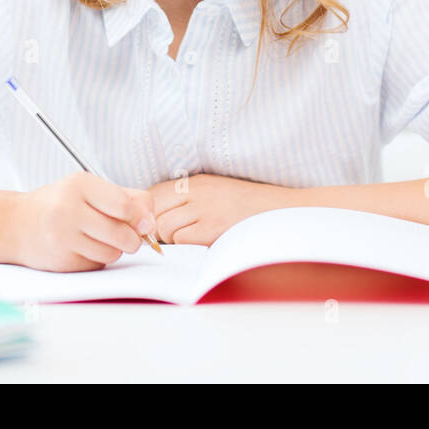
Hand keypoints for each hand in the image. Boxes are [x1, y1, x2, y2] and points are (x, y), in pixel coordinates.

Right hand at [11, 172, 155, 271]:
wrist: (17, 224)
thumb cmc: (59, 204)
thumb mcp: (90, 189)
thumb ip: (126, 198)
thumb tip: (150, 223)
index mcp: (79, 184)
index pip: (125, 206)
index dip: (141, 218)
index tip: (144, 222)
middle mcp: (68, 209)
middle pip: (122, 234)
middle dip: (133, 239)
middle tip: (128, 236)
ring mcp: (62, 237)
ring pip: (112, 254)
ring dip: (114, 250)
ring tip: (101, 239)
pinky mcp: (61, 261)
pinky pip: (97, 266)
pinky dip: (97, 259)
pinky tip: (83, 248)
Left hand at [145, 173, 293, 246]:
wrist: (280, 212)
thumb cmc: (246, 207)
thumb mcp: (214, 192)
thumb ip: (187, 199)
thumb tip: (155, 219)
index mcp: (195, 181)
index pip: (154, 193)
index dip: (148, 212)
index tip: (153, 225)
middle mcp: (197, 191)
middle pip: (154, 209)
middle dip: (154, 228)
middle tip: (164, 240)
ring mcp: (205, 208)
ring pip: (165, 226)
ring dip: (169, 240)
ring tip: (185, 243)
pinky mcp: (214, 227)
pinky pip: (181, 239)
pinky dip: (183, 247)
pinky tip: (198, 247)